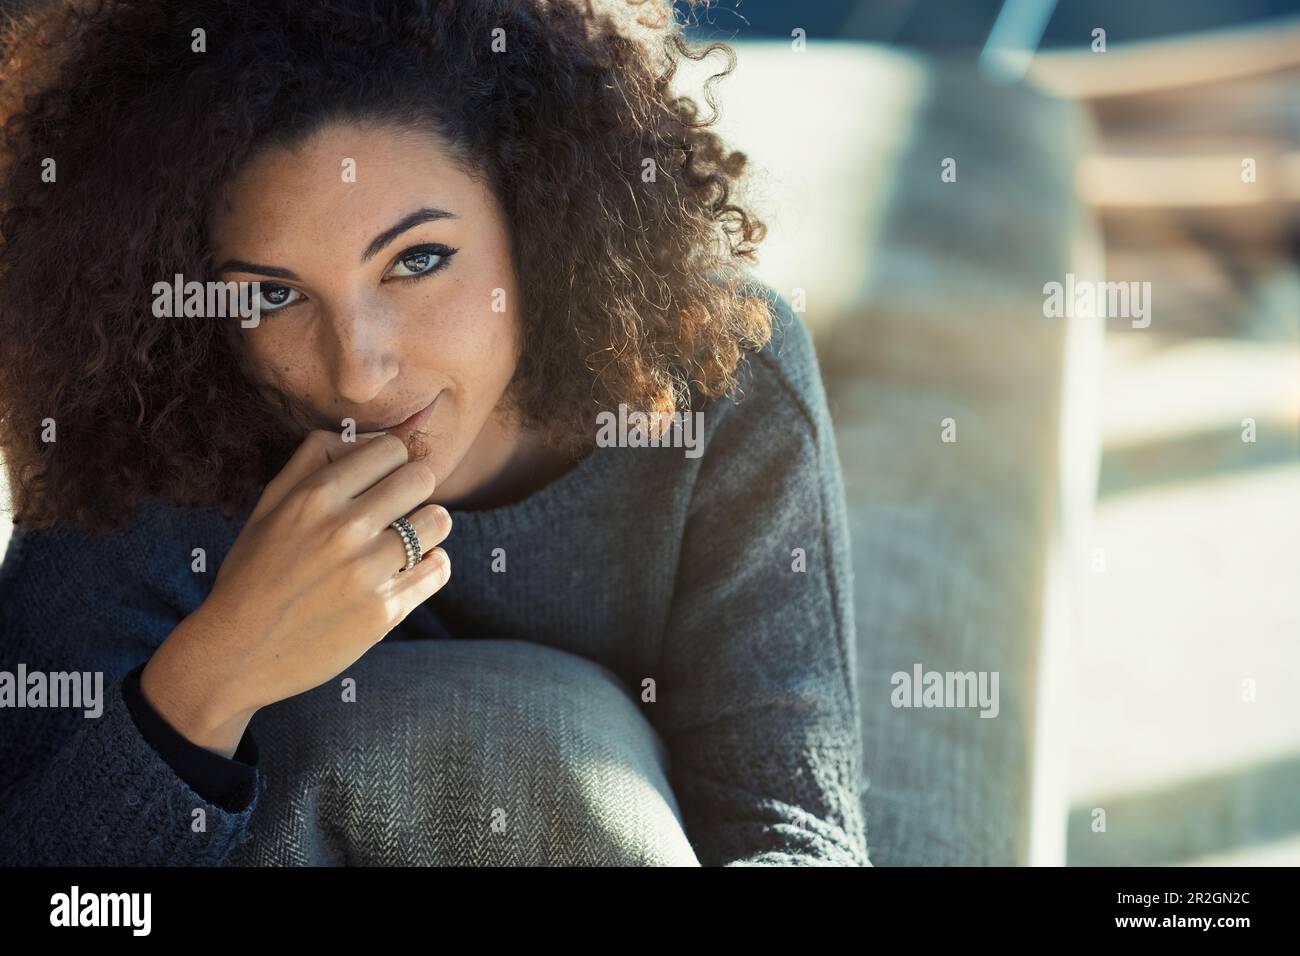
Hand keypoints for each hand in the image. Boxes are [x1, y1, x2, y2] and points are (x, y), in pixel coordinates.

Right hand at [141, 429, 451, 753]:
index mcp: (314, 497)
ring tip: (405, 540)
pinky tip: (410, 569)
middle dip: (415, 489)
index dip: (393, 461)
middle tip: (399, 507)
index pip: (392, 448)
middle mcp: (343, 530)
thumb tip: (366, 437)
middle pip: (422, 478)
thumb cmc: (254, 573)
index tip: (384, 479)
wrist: (237, 654)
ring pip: (438, 521)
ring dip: (428, 527)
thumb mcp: (269, 505)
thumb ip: (314, 459)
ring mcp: (367, 573)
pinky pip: (438, 568)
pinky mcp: (384, 612)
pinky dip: (432, 565)